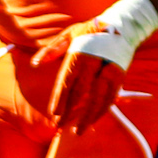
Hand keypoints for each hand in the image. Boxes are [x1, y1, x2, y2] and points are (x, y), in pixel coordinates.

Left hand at [29, 0, 157, 133]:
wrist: (122, 26)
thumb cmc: (89, 31)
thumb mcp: (68, 35)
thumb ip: (51, 50)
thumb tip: (35, 63)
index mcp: (79, 53)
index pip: (68, 80)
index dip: (61, 98)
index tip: (55, 113)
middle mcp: (95, 62)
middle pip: (81, 92)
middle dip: (70, 111)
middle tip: (60, 126)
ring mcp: (110, 70)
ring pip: (98, 98)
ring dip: (88, 117)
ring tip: (78, 131)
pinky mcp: (120, 76)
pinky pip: (110, 98)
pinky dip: (101, 111)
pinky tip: (92, 121)